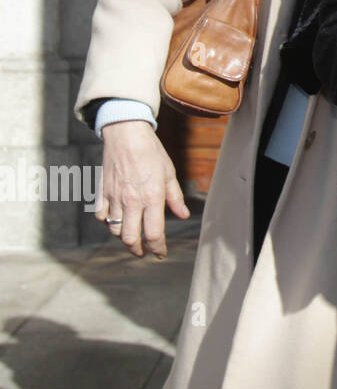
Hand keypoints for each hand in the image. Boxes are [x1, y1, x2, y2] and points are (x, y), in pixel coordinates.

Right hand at [97, 120, 189, 257]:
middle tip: (144, 252)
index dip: (158, 248)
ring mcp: (114, 198)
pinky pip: (101, 216)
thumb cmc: (151, 152)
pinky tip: (115, 221)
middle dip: (138, 250)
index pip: (153, 233)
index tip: (161, 253)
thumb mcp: (169, 173)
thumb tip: (183, 215)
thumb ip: (175, 197)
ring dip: (124, 238)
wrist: (126, 134)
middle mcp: (131, 201)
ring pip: (115, 230)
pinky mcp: (101, 192)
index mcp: (152, 197)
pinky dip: (108, 223)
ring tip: (133, 237)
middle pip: (130, 238)